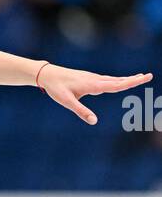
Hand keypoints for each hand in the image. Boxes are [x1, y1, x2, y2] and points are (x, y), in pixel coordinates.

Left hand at [38, 63, 152, 124]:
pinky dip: (116, 80)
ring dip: (126, 78)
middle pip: (118, 80)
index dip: (132, 82)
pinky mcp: (88, 78)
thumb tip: (94, 122)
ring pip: (113, 79)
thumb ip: (81, 111)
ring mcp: (92, 78)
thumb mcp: (67, 102)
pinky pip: (106, 79)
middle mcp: (95, 79)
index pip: (117, 84)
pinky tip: (118, 81)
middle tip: (149, 76)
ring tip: (138, 77)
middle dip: (134, 78)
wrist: (48, 75)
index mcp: (93, 84)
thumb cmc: (57, 88)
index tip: (145, 77)